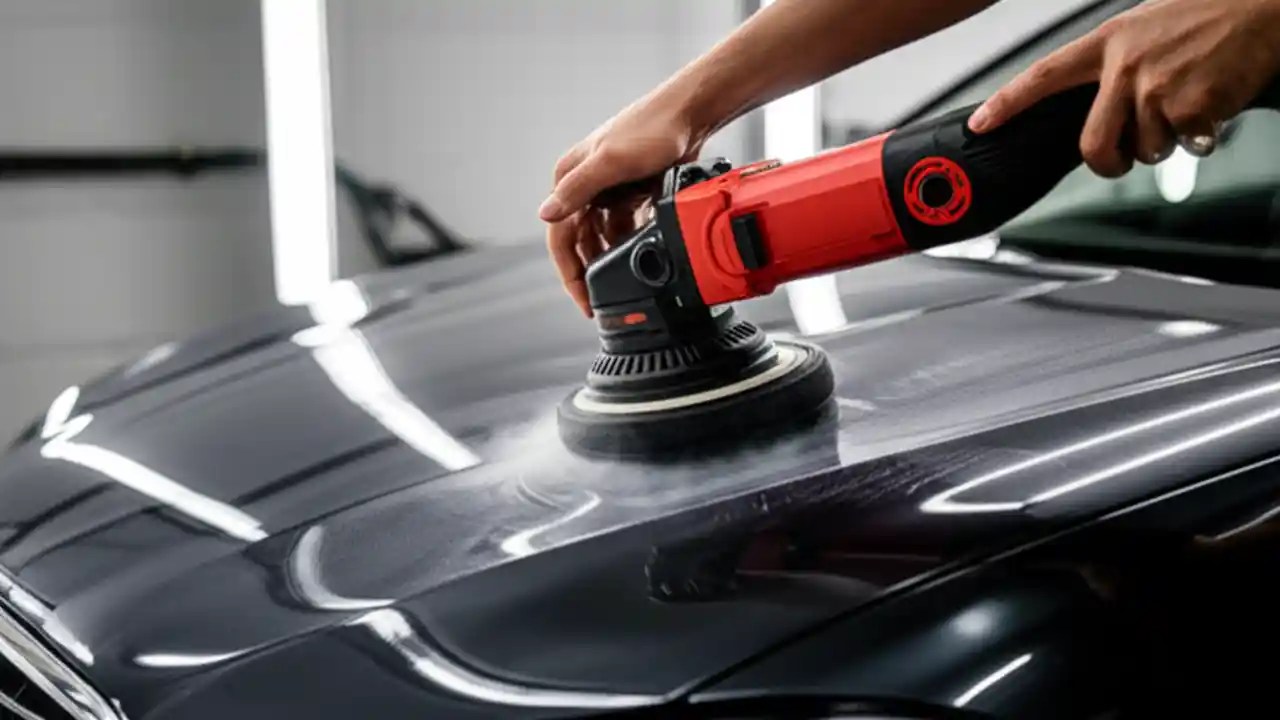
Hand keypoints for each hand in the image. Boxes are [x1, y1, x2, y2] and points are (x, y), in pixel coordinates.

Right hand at [539, 94, 703, 316]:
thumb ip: (578, 189)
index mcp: (570, 177)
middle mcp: (585, 184)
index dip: (569, 273)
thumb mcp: (612, 162)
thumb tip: (545, 214)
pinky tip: (642, 255)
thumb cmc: (651, 129)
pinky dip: (631, 243)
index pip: (560, 236)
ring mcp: (608, 190)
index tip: (584, 301)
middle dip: (590, 273)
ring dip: (611, 260)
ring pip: (603, 238)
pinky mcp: (631, 193)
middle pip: (580, 242)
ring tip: (625, 283)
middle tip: (603, 302)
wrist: (690, 113)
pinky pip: (625, 228)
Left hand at [968, 0, 1279, 176]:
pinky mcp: (1191, 109)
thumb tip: (1099, 109)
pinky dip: (1203, 134)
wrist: (1265, 5)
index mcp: (1108, 43)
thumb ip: (1114, 66)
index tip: (979, 125)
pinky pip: (1187, 146)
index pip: (1042, 76)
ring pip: (1146, 150)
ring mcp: (1157, 90)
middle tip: (1122, 159)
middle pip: (1092, 145)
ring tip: (1190, 98)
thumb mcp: (1145, 28)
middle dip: (1107, 164)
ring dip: (1168, 140)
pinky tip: (1213, 100)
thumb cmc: (1209, 14)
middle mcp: (1125, 67)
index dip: (1006, 104)